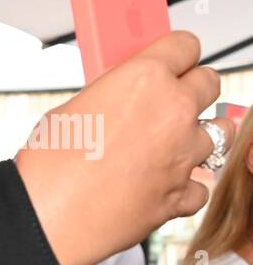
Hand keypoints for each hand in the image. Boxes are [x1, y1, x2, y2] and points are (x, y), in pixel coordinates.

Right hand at [15, 30, 235, 264]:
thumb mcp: (71, 110)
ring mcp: (184, 155)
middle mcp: (174, 111)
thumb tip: (124, 98)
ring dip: (195, 136)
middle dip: (191, 90)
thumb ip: (111, 97)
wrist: (47, 218)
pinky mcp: (182, 194)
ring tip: (167, 147)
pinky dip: (184, 185)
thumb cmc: (48, 167)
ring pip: (218, 132)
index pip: (184, 46)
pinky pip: (201, 184)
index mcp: (145, 79)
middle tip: (167, 102)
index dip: (175, 55)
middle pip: (210, 83)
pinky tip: (159, 185)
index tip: (172, 62)